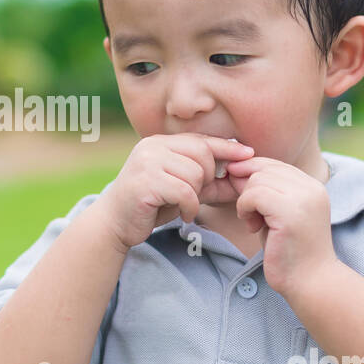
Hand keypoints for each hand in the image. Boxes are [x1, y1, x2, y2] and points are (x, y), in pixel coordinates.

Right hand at [97, 134, 255, 249]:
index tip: (248, 153)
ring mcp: (146, 163)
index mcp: (160, 143)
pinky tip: (183, 215)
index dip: (227, 146)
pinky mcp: (145, 183)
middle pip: (202, 155)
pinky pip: (185, 192)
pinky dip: (190, 207)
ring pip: (195, 174)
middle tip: (197, 195)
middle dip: (207, 178)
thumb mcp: (181, 188)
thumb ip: (207, 180)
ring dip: (197, 196)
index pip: (201, 140)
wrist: (115, 223)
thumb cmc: (151, 205)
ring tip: (185, 206)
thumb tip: (241, 176)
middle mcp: (152, 147)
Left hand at [224, 156, 337, 299]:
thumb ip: (263, 191)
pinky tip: (252, 226)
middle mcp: (311, 186)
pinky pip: (254, 195)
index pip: (273, 164)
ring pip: (256, 180)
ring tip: (254, 223)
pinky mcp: (290, 212)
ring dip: (246, 201)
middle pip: (263, 168)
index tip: (242, 197)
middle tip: (250, 215)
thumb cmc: (289, 251)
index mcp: (312, 185)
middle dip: (247, 189)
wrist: (309, 282)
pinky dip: (245, 208)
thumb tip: (234, 169)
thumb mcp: (276, 214)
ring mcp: (303, 198)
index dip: (250, 175)